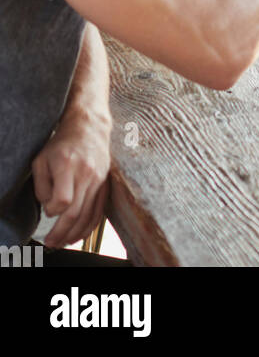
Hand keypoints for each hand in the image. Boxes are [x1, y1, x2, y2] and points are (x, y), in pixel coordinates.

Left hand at [32, 109, 111, 247]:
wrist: (89, 127)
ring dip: (75, 234)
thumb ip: (41, 186)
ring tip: (63, 242)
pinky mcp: (106, 183)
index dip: (52, 210)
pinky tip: (79, 234)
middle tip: (51, 242)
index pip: (62, 200)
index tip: (47, 208)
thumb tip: (49, 206)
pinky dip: (89, 226)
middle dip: (61, 232)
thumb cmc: (61, 143)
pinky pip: (99, 210)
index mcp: (68, 165)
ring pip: (88, 215)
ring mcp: (99, 179)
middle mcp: (86, 173)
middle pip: (76, 212)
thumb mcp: (41, 159)